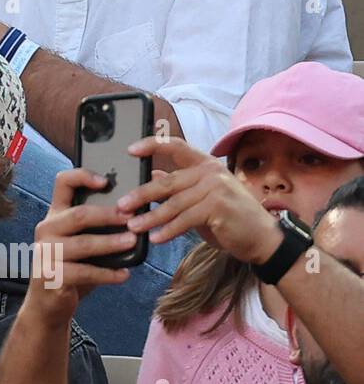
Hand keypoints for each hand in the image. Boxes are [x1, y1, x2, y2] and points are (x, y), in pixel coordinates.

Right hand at [24, 168, 134, 325]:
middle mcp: (46, 229)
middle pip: (78, 214)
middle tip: (133, 217)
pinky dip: (107, 274)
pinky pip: (84, 272)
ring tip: (132, 242)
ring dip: (111, 243)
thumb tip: (134, 216)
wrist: (47, 303)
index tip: (106, 181)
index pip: (62, 183)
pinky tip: (123, 275)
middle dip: (109, 215)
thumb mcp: (78, 242)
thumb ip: (94, 228)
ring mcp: (45, 253)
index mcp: (55, 215)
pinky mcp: (50, 276)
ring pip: (83, 243)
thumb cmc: (70, 268)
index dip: (83, 175)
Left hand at [116, 136, 283, 264]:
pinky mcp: (219, 207)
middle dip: (141, 195)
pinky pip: (185, 219)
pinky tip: (155, 238)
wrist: (262, 238)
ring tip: (133, 226)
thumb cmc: (229, 217)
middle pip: (167, 182)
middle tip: (121, 206)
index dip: (152, 145)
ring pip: (174, 203)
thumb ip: (178, 186)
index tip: (130, 150)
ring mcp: (216, 188)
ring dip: (150, 217)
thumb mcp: (201, 198)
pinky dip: (168, 230)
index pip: (176, 146)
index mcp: (205, 164)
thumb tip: (152, 174)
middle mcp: (211, 171)